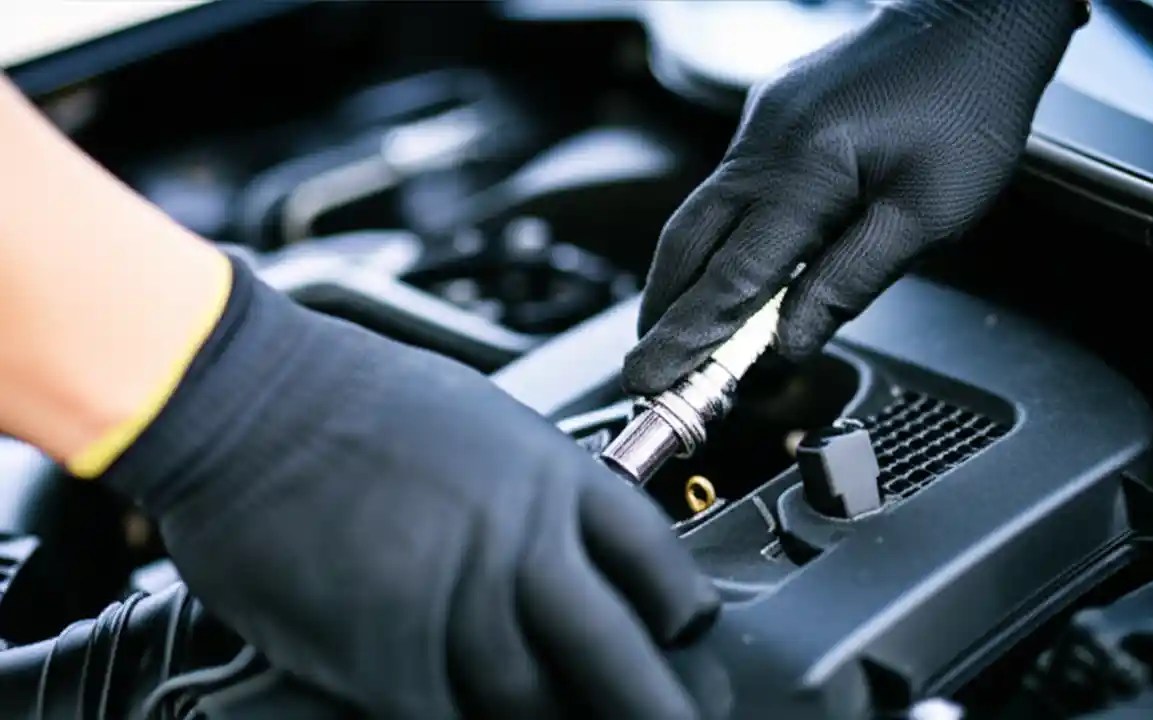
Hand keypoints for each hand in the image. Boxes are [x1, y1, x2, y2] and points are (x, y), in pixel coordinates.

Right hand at [102, 259, 719, 718]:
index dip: (685, 618)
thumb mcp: (484, 423)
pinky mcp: (385, 655)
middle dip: (659, 710)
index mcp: (554, 477)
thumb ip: (540, 494)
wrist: (247, 399)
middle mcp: (520, 542)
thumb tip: (577, 554)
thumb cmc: (357, 401)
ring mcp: (455, 602)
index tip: (686, 639)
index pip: (660, 568)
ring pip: (534, 704)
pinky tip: (466, 710)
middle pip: (620, 658)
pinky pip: (450, 717)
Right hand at [623, 0, 1079, 394]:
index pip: (732, 275)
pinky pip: (727, 187)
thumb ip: (852, 279)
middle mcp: (766, 145)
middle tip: (648, 367)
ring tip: (678, 330)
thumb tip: (791, 339)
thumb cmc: (970, 108)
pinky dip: (715, 238)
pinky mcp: (771, 118)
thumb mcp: (930, 213)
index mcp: (806, 171)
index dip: (688, 336)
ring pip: (699, 214)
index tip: (652, 378)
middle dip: (661, 312)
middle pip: (687, 243)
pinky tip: (726, 268)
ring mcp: (762, 127)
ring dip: (683, 278)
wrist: (976, 23)